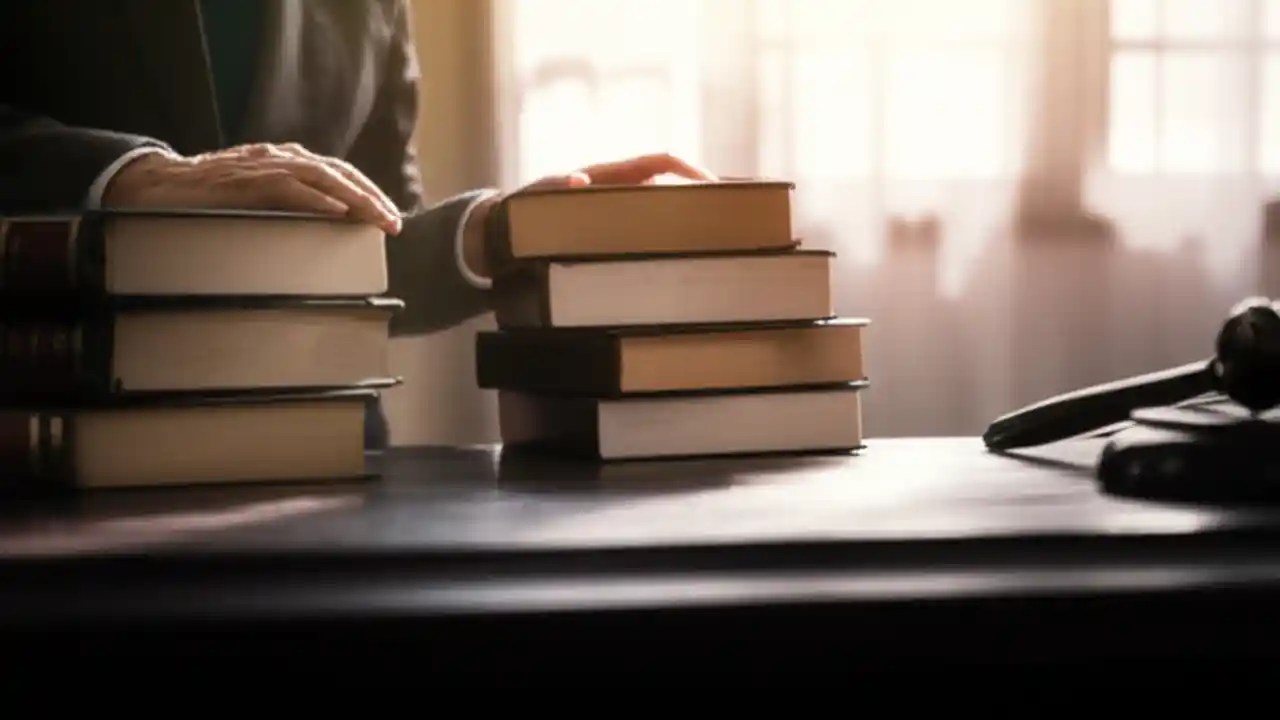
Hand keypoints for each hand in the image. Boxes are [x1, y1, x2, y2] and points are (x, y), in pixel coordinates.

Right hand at [101, 142, 402, 234]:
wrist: (159, 185)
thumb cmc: (207, 197)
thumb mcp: (255, 197)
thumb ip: (286, 203)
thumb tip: (321, 227)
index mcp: (285, 160)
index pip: (337, 172)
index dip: (366, 191)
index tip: (388, 214)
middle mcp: (280, 157)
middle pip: (338, 172)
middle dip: (370, 197)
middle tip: (393, 222)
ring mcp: (264, 166)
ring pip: (321, 177)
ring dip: (354, 199)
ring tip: (377, 219)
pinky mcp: (246, 181)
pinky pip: (288, 188)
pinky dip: (316, 199)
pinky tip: (337, 212)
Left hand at [461, 152, 715, 280]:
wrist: (509, 229)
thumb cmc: (526, 209)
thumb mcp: (541, 197)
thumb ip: (557, 186)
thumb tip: (578, 177)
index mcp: (610, 174)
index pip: (659, 161)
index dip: (687, 168)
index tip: (710, 184)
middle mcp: (620, 188)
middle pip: (670, 184)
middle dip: (697, 196)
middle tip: (724, 219)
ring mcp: (619, 209)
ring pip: (661, 209)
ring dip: (684, 221)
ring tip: (711, 244)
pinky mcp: (614, 229)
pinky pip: (646, 230)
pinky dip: (665, 240)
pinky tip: (676, 264)